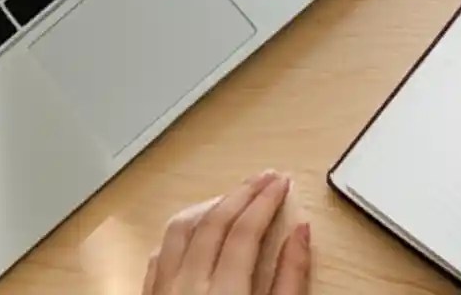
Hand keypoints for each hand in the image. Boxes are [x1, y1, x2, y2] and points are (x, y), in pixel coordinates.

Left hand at [143, 171, 310, 294]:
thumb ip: (290, 280)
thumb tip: (301, 233)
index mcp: (224, 292)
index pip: (245, 231)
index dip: (266, 201)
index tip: (282, 183)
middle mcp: (186, 286)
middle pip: (213, 223)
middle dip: (242, 193)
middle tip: (265, 177)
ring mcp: (162, 291)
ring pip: (179, 230)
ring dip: (208, 207)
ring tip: (231, 197)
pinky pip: (159, 254)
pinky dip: (180, 233)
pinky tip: (195, 231)